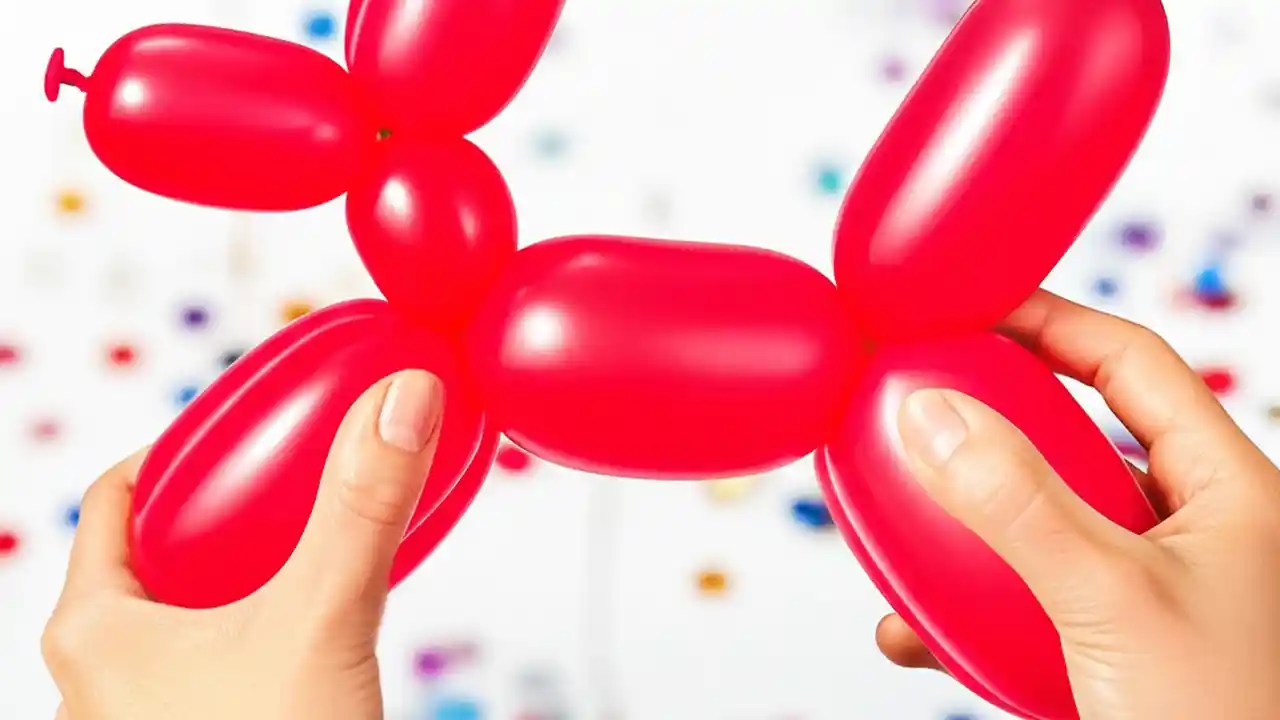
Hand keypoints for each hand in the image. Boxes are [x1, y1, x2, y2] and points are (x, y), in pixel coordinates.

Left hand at [43, 370, 444, 719]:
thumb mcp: (318, 623)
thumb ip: (360, 507)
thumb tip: (398, 404)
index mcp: (96, 631)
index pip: (116, 499)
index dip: (179, 449)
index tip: (236, 427)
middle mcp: (104, 678)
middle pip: (160, 554)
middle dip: (232, 513)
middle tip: (296, 486)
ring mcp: (149, 717)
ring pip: (193, 616)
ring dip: (254, 575)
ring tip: (318, 553)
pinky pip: (222, 665)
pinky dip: (270, 630)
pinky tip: (324, 635)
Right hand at [879, 290, 1279, 718]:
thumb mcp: (1113, 601)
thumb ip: (1018, 503)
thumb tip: (929, 413)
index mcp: (1227, 492)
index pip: (1130, 365)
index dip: (1046, 321)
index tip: (963, 306)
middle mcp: (1182, 533)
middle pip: (1066, 443)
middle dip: (980, 433)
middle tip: (909, 411)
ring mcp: (1138, 595)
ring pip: (1032, 530)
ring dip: (957, 535)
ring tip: (895, 534)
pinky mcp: (1100, 652)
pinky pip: (1016, 607)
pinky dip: (957, 616)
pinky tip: (913, 635)